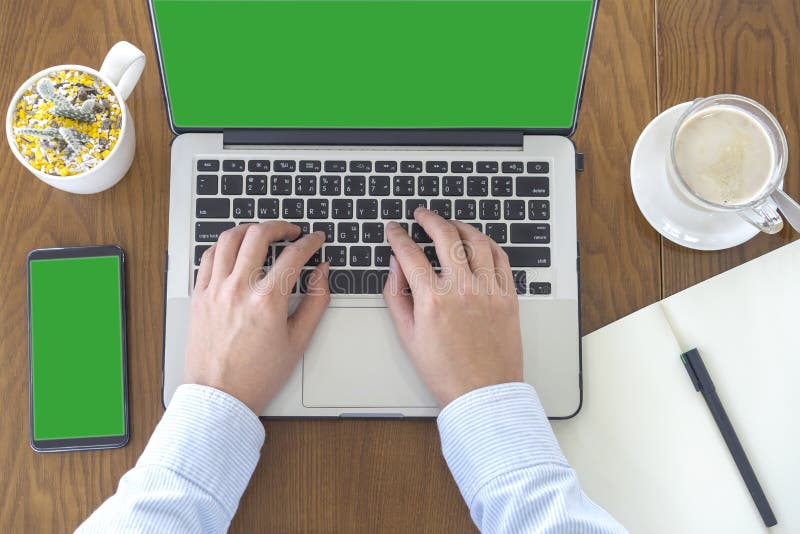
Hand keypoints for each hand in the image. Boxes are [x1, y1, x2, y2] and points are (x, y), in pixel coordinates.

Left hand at [184, 222, 329, 413]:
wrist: (219, 397)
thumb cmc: (257, 375)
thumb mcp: (298, 341)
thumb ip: (316, 301)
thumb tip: (323, 273)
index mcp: (267, 301)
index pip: (294, 255)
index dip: (311, 242)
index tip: (316, 239)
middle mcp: (238, 289)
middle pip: (259, 235)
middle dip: (280, 226)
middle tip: (291, 231)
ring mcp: (215, 290)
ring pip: (229, 238)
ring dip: (249, 229)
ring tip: (261, 234)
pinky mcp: (198, 296)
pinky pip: (208, 257)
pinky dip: (223, 246)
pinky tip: (234, 250)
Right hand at [383, 209, 522, 406]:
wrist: (482, 393)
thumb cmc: (445, 370)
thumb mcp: (407, 335)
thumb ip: (396, 295)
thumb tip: (395, 266)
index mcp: (433, 300)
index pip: (410, 253)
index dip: (398, 236)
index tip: (394, 229)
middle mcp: (463, 289)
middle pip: (445, 235)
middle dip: (429, 218)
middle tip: (421, 214)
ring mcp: (489, 290)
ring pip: (477, 240)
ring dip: (461, 226)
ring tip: (450, 224)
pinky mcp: (508, 296)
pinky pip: (501, 257)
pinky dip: (488, 243)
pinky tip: (478, 241)